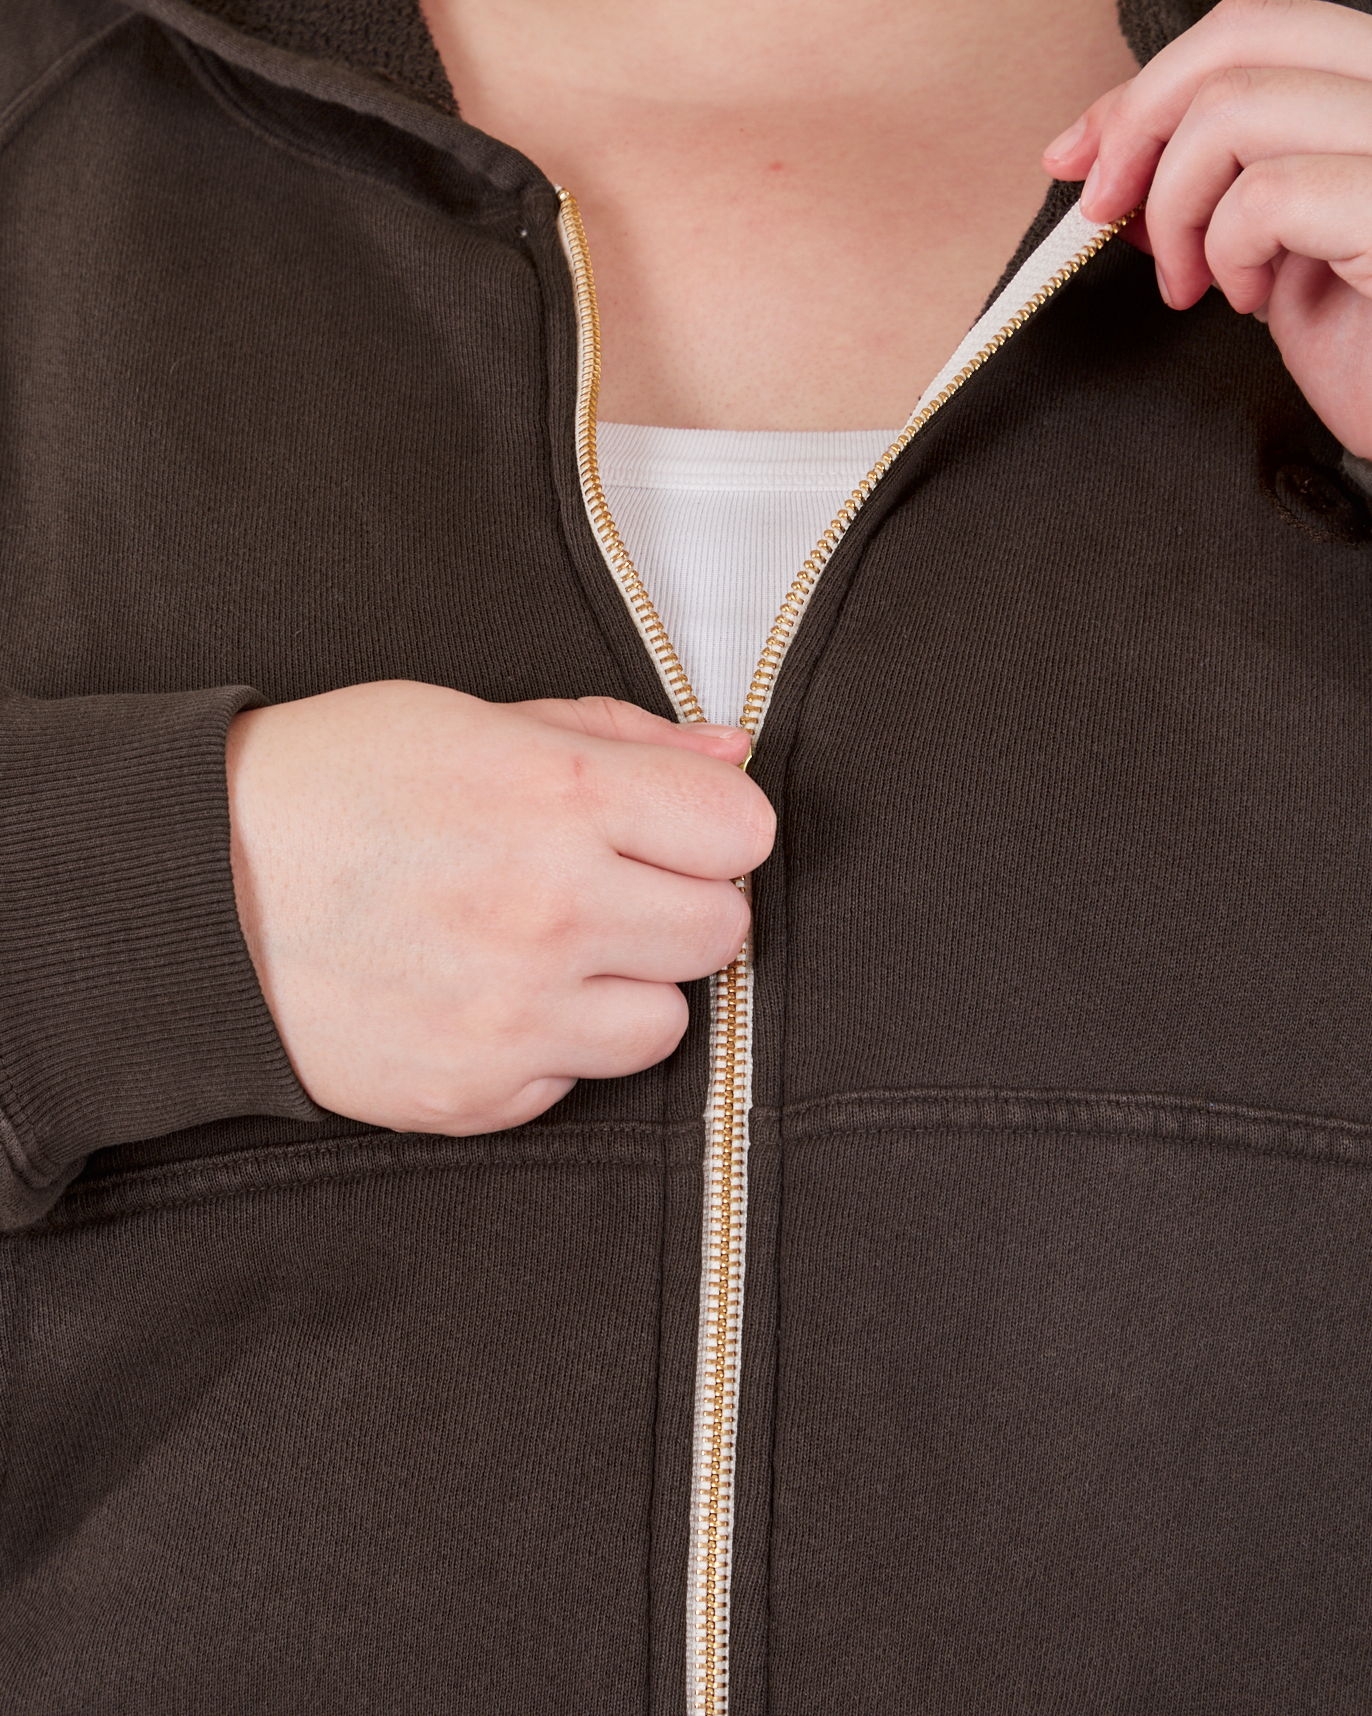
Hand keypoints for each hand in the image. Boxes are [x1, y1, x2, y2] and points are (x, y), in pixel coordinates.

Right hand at [226, 683, 774, 1132]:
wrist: (189, 891)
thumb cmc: (327, 786)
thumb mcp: (473, 717)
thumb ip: (620, 736)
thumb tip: (730, 752)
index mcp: (559, 794)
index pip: (743, 829)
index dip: (716, 825)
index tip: (679, 826)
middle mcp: (551, 908)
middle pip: (723, 931)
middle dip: (683, 905)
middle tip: (616, 888)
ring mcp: (514, 1012)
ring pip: (668, 1023)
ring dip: (627, 989)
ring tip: (548, 950)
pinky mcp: (476, 1093)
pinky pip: (578, 1083)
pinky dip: (551, 1048)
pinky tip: (487, 997)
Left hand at [1042, 0, 1371, 464]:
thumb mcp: (1299, 248)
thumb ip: (1233, 188)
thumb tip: (1119, 166)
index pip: (1256, 28)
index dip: (1147, 86)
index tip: (1083, 153)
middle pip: (1238, 42)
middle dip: (1138, 125)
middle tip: (1107, 211)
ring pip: (1238, 111)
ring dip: (1179, 204)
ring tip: (1194, 277)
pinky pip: (1272, 194)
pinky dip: (1229, 247)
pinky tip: (1250, 299)